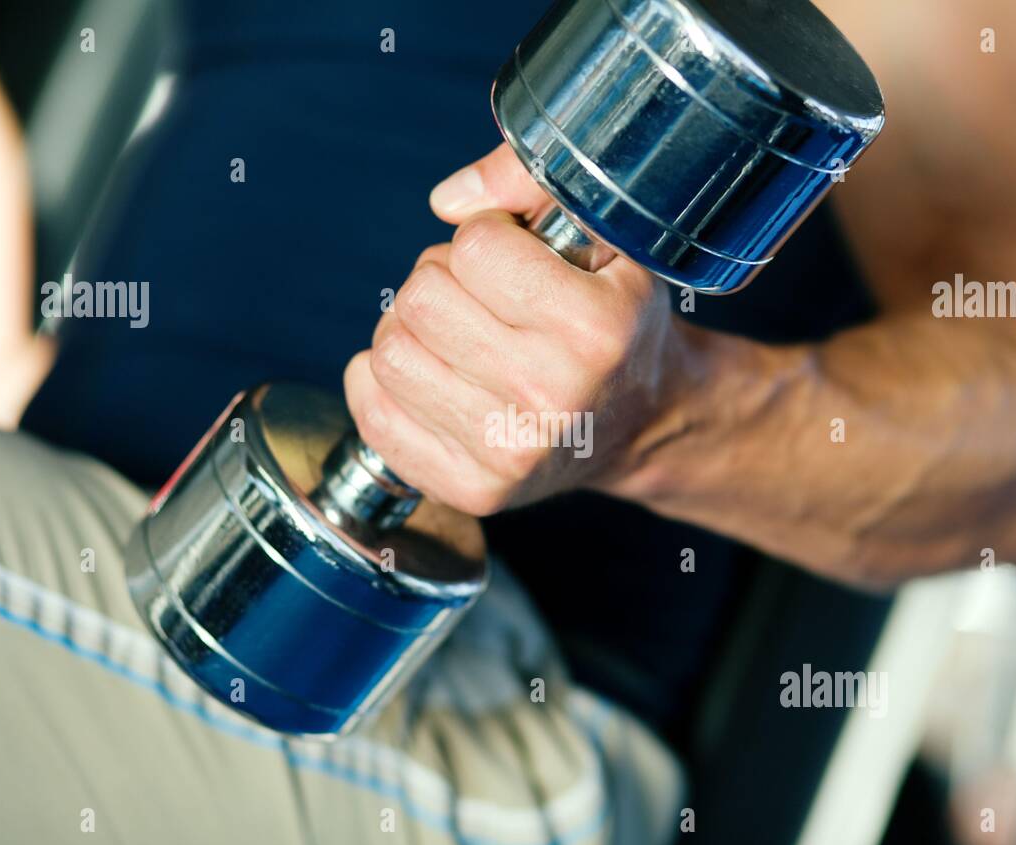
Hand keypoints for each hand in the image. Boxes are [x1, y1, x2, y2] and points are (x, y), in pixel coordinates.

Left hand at [343, 143, 696, 515]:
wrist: (642, 423)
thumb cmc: (617, 324)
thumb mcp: (607, 239)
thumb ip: (530, 184)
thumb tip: (446, 200)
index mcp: (594, 330)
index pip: (473, 249)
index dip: (486, 240)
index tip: (514, 259)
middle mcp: (552, 397)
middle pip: (420, 301)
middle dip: (441, 283)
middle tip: (480, 301)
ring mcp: (508, 451)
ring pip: (390, 354)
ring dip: (411, 334)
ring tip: (457, 339)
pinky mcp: (472, 489)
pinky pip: (373, 415)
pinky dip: (383, 385)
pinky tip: (431, 378)